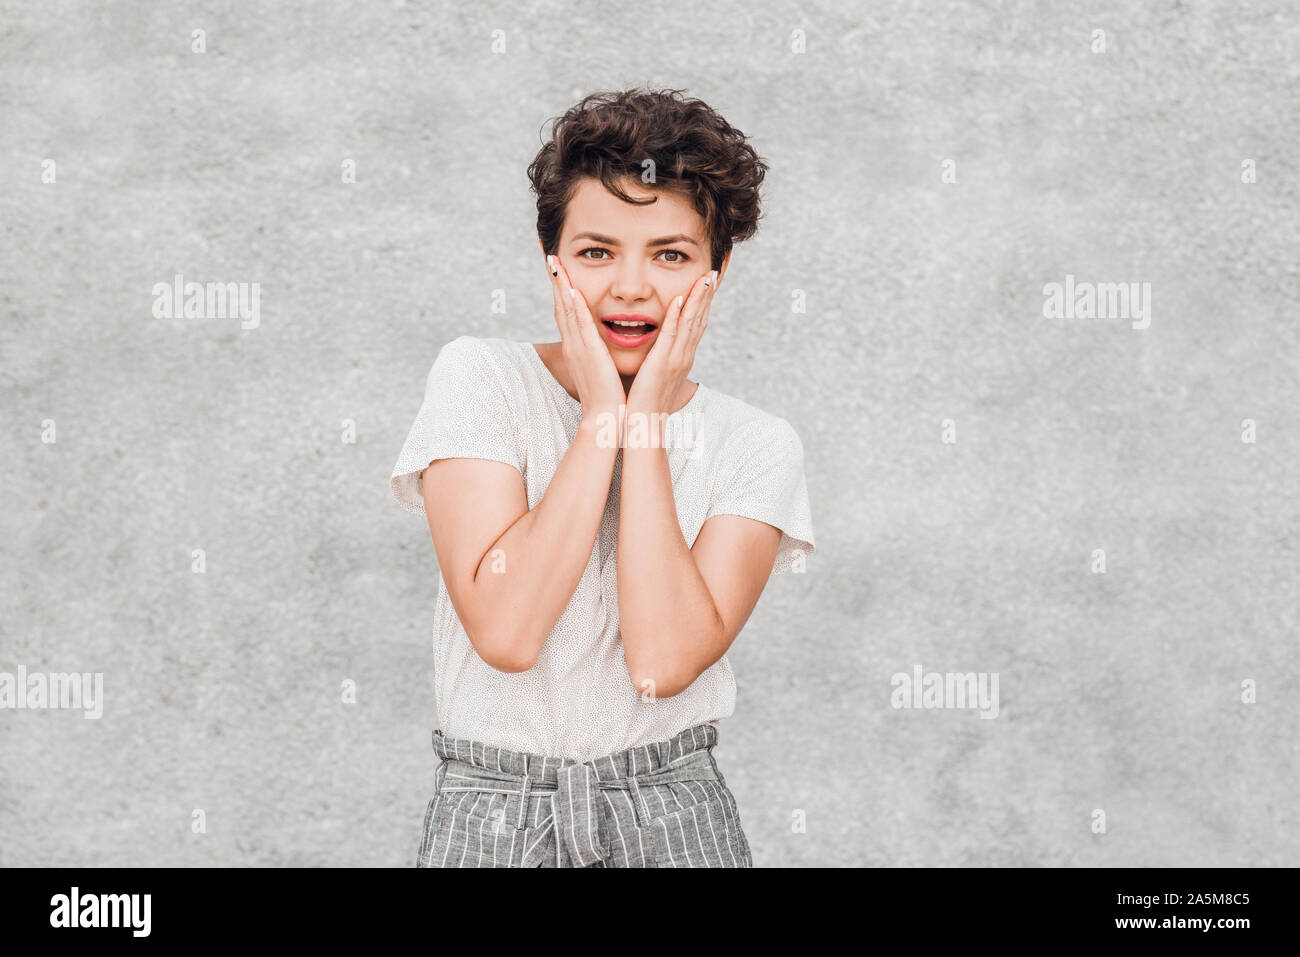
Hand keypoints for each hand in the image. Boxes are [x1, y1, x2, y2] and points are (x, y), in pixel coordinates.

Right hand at [546, 254, 626, 422]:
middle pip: (561, 307)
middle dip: (556, 281)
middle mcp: (573, 346)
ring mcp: (579, 349)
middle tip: (551, 257)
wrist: (606, 419)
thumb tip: (601, 347)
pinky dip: (576, 308)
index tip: (559, 270)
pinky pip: (581, 326)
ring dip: (562, 286)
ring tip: (556, 263)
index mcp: (577, 349)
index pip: (567, 314)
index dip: (561, 291)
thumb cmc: (607, 397)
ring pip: (567, 311)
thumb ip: (599, 355)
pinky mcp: (589, 354)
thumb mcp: (600, 369)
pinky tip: (572, 290)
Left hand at [626, 268, 716, 426]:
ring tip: (705, 278)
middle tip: (715, 272)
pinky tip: (679, 299)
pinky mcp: (661, 365)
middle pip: (699, 319)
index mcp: (682, 357)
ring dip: (698, 299)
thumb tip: (659, 348)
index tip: (708, 282)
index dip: (704, 302)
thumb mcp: (657, 373)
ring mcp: (675, 360)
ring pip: (690, 323)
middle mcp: (683, 356)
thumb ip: (660, 357)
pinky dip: (676, 317)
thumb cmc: (646, 401)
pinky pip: (670, 336)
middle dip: (707, 295)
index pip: (696, 324)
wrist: (643, 425)